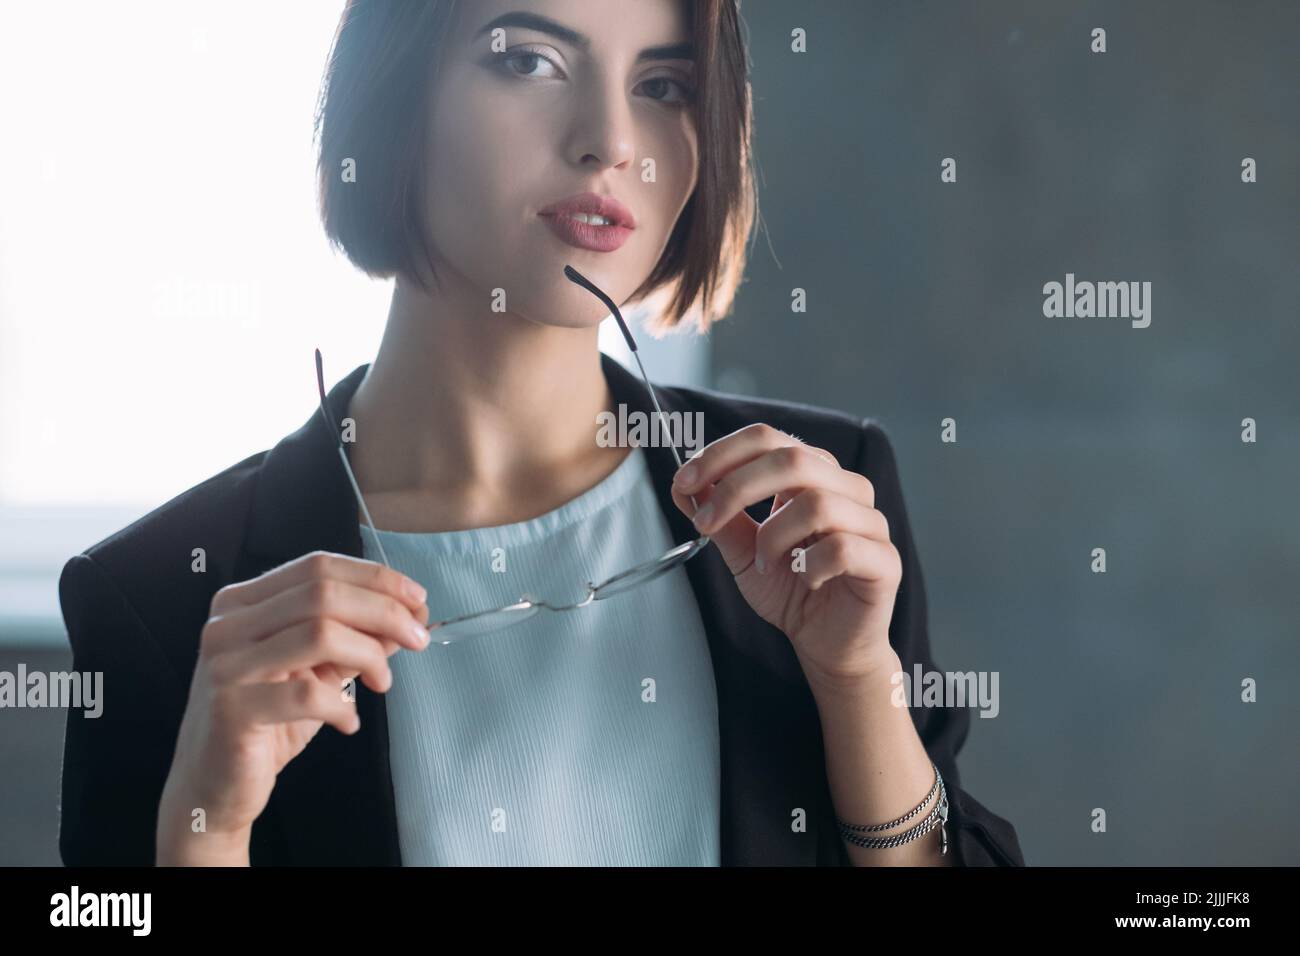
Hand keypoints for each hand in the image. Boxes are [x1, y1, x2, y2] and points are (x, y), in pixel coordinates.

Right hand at [156, 551, 430, 864]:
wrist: (212, 785)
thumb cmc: (268, 721)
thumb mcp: (318, 670)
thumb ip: (356, 638)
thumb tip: (410, 615)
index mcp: (244, 601)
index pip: (318, 566)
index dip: (375, 578)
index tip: (417, 599)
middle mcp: (227, 624)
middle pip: (323, 593)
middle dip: (384, 611)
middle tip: (417, 638)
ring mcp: (225, 665)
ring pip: (319, 633)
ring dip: (369, 654)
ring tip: (383, 682)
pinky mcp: (231, 709)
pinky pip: (308, 694)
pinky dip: (343, 707)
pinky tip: (349, 722)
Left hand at [670, 423, 901, 689]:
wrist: (826, 644)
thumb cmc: (791, 591)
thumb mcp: (741, 550)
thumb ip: (719, 516)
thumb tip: (682, 486)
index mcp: (812, 475)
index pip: (768, 439)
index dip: (722, 455)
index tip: (684, 482)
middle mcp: (845, 489)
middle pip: (793, 459)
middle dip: (737, 487)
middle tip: (706, 521)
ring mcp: (870, 522)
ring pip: (816, 503)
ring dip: (774, 536)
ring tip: (764, 563)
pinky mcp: (884, 560)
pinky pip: (843, 547)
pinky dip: (811, 566)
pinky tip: (806, 580)